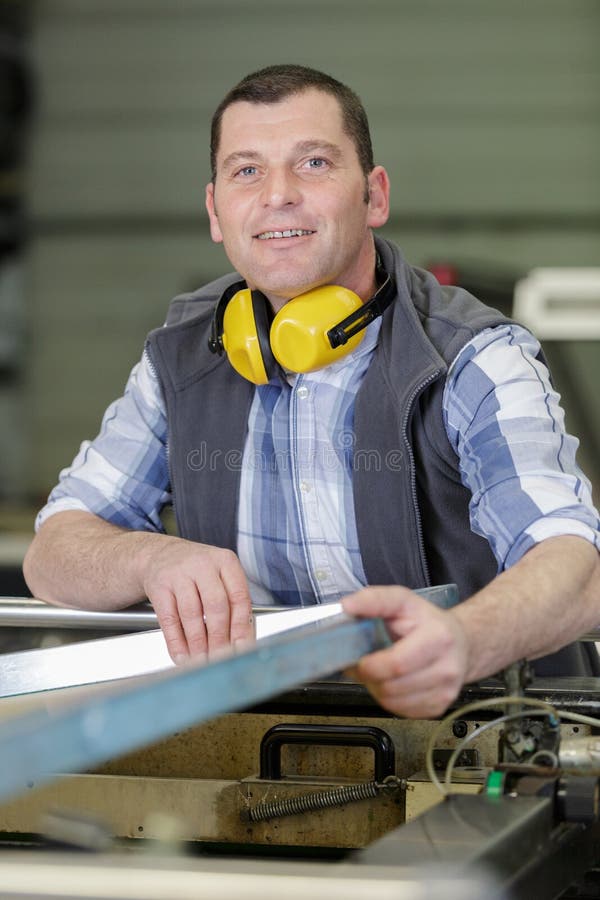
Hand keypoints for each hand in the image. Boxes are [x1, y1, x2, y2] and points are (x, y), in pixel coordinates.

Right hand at [140, 536, 253, 663]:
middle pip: (216, 606)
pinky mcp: (159, 586)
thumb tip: (241, 640)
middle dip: (219, 637)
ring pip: (191, 614)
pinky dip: (176, 642)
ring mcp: (179, 574)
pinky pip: (169, 619)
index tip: (242, 647)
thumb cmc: (197, 571)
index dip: (241, 626)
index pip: (239, 597)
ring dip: (198, 643)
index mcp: (225, 561)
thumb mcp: (219, 575)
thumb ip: (232, 602)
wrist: (159, 555)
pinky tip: (182, 656)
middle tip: (221, 658)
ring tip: (202, 660)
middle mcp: (203, 564)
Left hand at [342, 586, 468, 717]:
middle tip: (366, 663)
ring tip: (380, 671)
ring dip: (377, 688)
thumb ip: (374, 600)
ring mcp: (446, 691)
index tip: (359, 659)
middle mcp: (447, 667)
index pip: (396, 663)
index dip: (370, 665)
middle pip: (391, 686)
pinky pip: (401, 711)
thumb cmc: (427, 621)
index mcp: (438, 638)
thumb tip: (348, 606)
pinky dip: (389, 699)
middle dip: (370, 677)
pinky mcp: (440, 707)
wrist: (462, 642)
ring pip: (393, 702)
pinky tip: (393, 682)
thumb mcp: (402, 600)